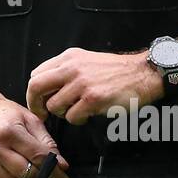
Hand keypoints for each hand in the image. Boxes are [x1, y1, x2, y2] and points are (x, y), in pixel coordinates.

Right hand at [0, 89, 72, 177]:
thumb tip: (61, 166)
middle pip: (26, 174)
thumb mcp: (30, 119)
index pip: (38, 157)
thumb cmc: (6, 114)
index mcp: (10, 132)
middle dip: (38, 174)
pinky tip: (6, 170)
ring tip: (18, 163)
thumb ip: (47, 142)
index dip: (54, 171)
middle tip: (38, 167)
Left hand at [26, 47, 163, 123]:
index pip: (36, 74)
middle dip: (35, 105)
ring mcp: (81, 83)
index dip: (34, 92)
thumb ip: (65, 70)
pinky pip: (72, 117)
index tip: (40, 102)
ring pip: (54, 106)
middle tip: (42, 114)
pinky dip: (77, 120)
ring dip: (63, 114)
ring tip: (77, 111)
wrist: (143, 73)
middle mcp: (71, 68)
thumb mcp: (85, 61)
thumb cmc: (115, 71)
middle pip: (36, 87)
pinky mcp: (92, 99)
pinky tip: (88, 115)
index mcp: (68, 58)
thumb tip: (44, 89)